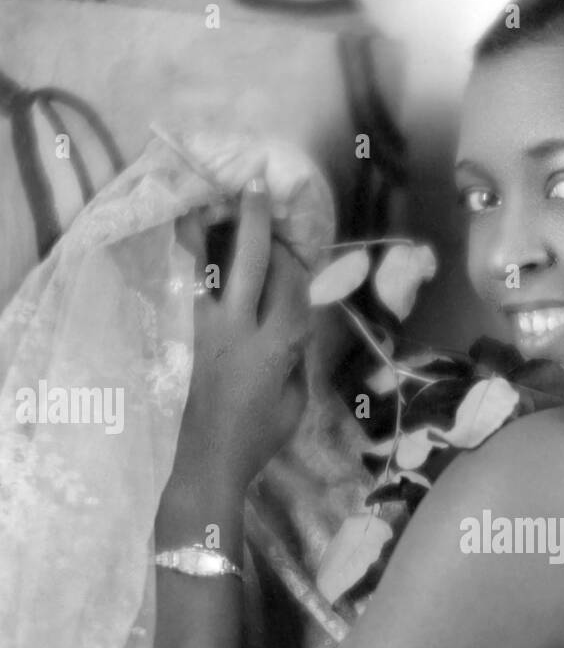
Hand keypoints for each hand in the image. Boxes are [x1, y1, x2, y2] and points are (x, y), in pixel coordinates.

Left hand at [170, 177, 311, 498]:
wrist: (205, 462)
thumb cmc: (257, 439)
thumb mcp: (294, 402)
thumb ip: (296, 359)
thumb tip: (294, 328)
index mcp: (273, 350)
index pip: (290, 292)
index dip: (295, 266)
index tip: (296, 249)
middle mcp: (237, 332)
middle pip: (250, 265)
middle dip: (254, 223)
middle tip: (253, 185)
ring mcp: (204, 333)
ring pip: (206, 271)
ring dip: (208, 232)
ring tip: (203, 198)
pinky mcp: (183, 339)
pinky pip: (187, 290)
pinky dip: (187, 263)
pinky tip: (185, 241)